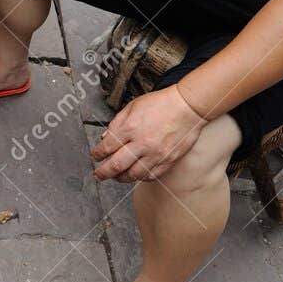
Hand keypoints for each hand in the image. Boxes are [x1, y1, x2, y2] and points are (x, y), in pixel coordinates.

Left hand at [90, 84, 204, 181]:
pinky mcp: (167, 161)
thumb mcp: (133, 106)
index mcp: (130, 128)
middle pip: (116, 166)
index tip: (95, 156)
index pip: (107, 147)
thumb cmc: (162, 103)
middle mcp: (141, 143)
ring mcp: (155, 154)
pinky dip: (140, 178)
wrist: (187, 107)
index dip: (97, 155)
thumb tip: (105, 137)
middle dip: (103, 173)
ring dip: (121, 178)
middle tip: (98, 175)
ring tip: (116, 176)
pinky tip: (136, 174)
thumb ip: (117, 122)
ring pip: (132, 175)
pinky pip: (150, 176)